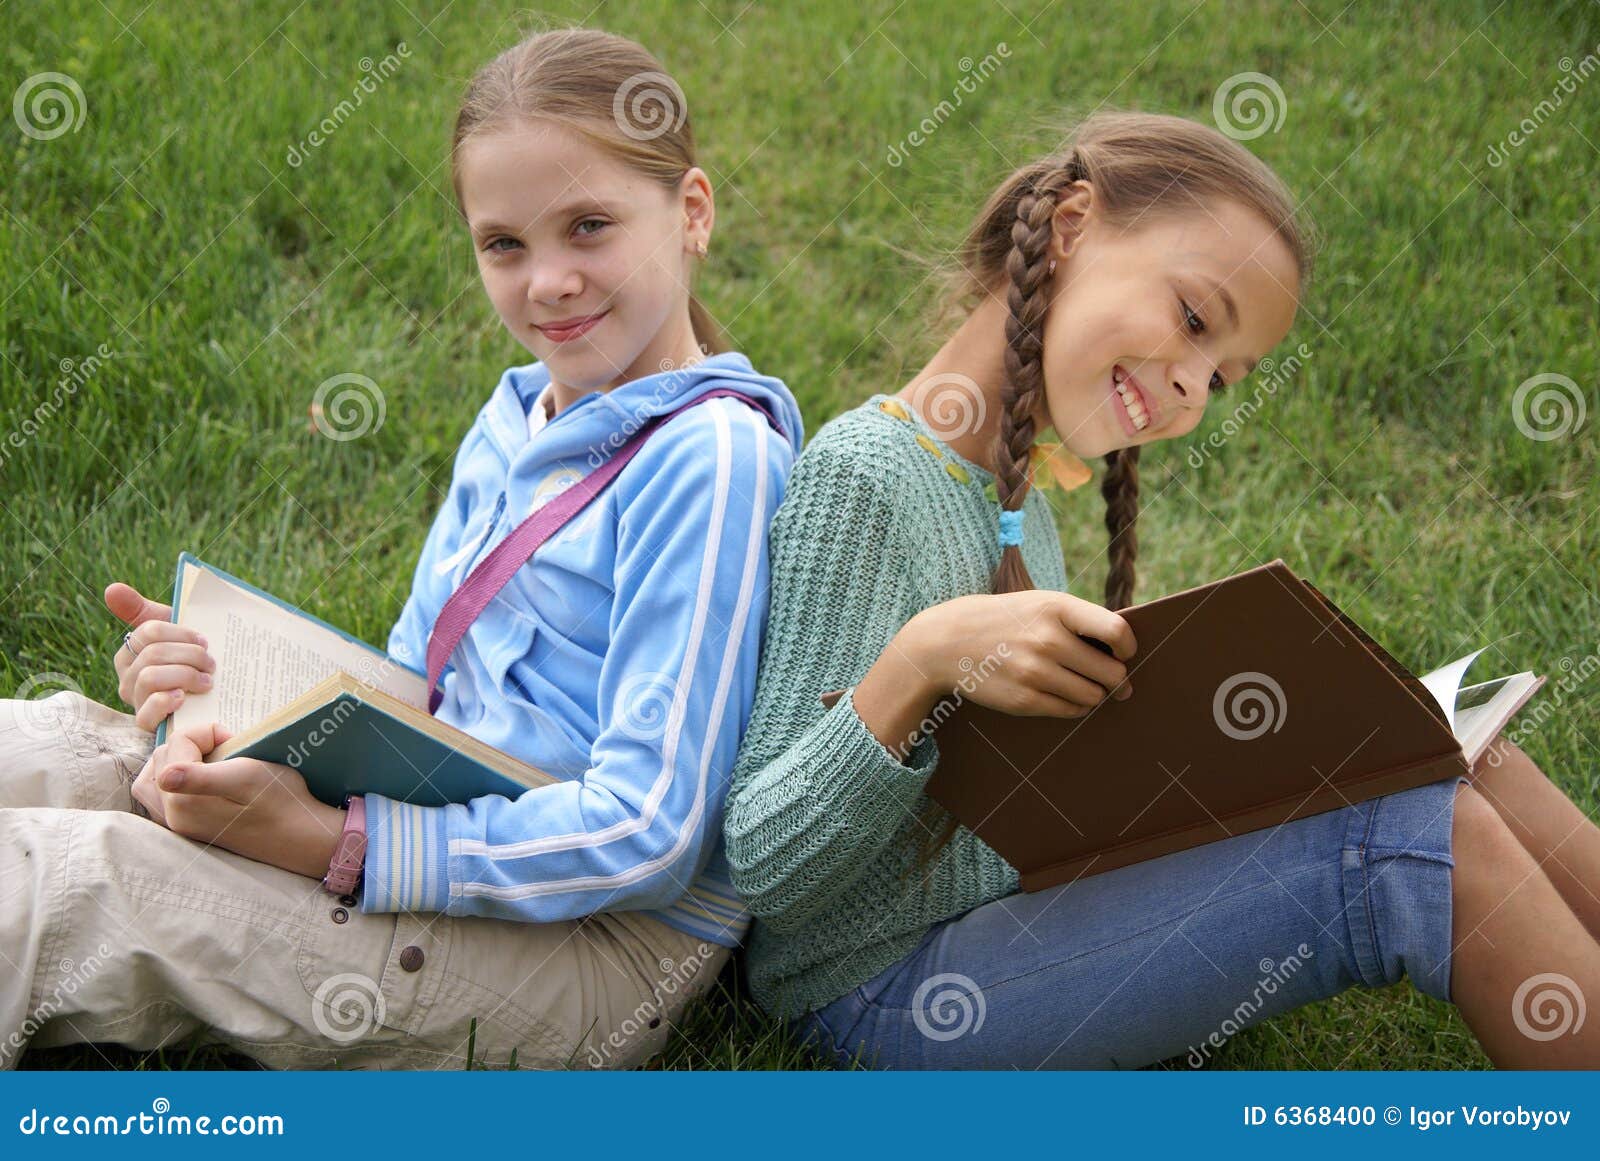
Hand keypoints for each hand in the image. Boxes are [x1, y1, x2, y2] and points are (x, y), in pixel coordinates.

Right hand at [106, 581, 216, 731]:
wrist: (213, 697)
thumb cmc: (189, 661)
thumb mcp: (172, 633)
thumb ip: (142, 610)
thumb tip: (112, 588)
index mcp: (131, 652)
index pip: (149, 632)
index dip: (181, 633)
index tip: (204, 640)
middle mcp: (127, 677)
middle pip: (152, 655)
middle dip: (189, 656)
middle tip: (212, 663)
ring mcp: (135, 701)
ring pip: (150, 678)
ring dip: (185, 676)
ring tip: (207, 681)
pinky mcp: (147, 724)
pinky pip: (145, 714)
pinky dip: (166, 702)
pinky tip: (184, 697)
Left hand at [131, 721, 346, 879]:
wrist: (300, 836)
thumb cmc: (280, 801)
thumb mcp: (246, 778)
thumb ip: (200, 777)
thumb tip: (165, 775)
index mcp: (183, 800)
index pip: (178, 743)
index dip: (208, 733)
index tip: (235, 741)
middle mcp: (172, 816)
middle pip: (162, 758)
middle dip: (192, 745)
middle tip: (226, 750)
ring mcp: (179, 825)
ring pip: (153, 780)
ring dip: (175, 760)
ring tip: (205, 759)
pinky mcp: (189, 830)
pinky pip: (161, 799)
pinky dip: (173, 782)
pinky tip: (197, 780)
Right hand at [901, 590, 1136, 716]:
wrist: (946, 643)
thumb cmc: (1003, 620)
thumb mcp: (1039, 603)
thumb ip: (1080, 620)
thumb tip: (1125, 651)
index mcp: (1055, 607)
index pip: (1116, 632)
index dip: (1128, 647)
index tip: (1124, 652)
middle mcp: (1047, 640)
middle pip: (1111, 672)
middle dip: (1116, 679)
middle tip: (1112, 680)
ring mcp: (1035, 672)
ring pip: (1093, 696)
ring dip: (1094, 694)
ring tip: (1079, 683)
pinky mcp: (1024, 700)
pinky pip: (1071, 711)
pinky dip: (1074, 706)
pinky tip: (1060, 693)